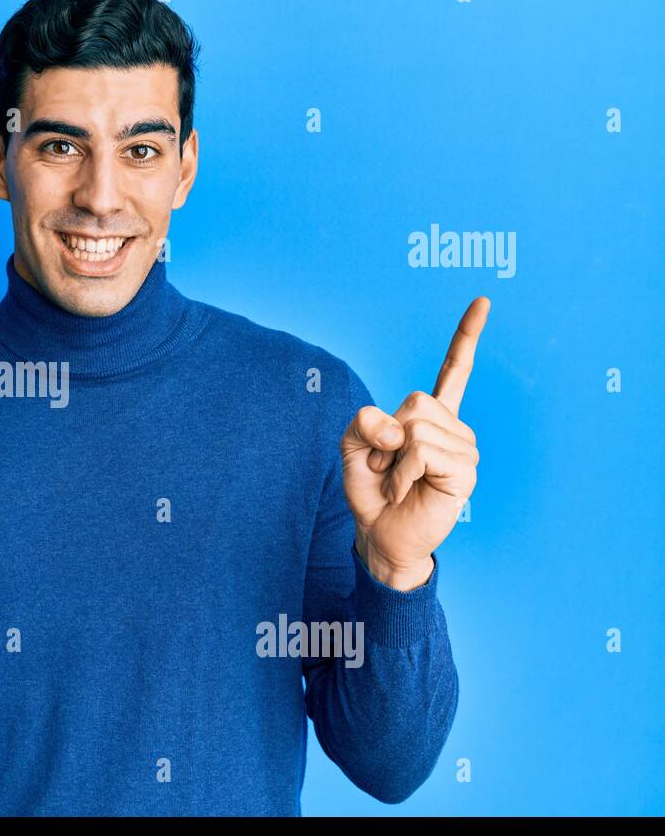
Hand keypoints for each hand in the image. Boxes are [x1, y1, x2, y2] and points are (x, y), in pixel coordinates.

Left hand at [340, 297, 489, 589]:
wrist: (381, 534)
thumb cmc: (371, 491)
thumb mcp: (352, 447)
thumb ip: (363, 423)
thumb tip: (398, 427)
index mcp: (432, 416)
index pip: (454, 370)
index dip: (466, 336)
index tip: (483, 301)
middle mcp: (454, 428)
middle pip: (414, 400)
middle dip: (386, 434)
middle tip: (388, 464)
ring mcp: (464, 449)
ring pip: (416, 426)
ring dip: (393, 457)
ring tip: (400, 480)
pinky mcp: (465, 471)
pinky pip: (421, 452)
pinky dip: (403, 472)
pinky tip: (409, 489)